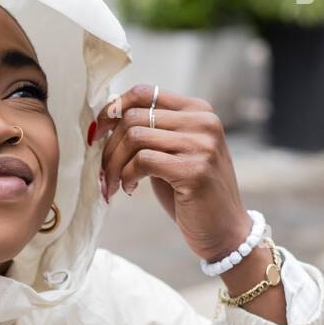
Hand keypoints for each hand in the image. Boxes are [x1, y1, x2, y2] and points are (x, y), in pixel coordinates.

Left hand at [91, 84, 250, 263]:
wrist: (225, 232)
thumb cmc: (192, 196)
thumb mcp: (173, 155)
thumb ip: (152, 134)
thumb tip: (109, 119)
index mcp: (198, 111)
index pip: (145, 92)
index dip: (113, 109)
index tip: (98, 133)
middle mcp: (203, 122)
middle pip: (134, 117)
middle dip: (109, 146)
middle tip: (103, 172)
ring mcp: (202, 145)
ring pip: (135, 137)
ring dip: (114, 164)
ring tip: (114, 184)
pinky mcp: (195, 170)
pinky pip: (143, 161)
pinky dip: (127, 176)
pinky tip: (130, 189)